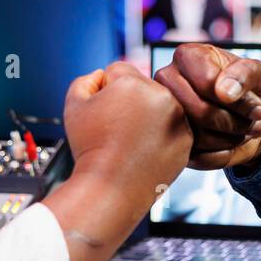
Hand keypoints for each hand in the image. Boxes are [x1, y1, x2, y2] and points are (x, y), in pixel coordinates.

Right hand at [63, 61, 193, 195]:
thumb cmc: (91, 149)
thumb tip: (101, 76)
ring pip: (159, 106)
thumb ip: (86, 81)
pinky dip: (161, 135)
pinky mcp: (187, 138)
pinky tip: (144, 149)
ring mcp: (178, 118)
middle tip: (116, 128)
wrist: (110, 189)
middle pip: (142, 86)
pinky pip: (172, 127)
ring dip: (148, 116)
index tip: (103, 111)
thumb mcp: (74, 106)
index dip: (105, 90)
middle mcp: (161, 96)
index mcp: (133, 83)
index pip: (118, 70)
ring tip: (129, 140)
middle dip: (129, 101)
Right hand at [153, 43, 260, 169]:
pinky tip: (229, 142)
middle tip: (254, 122)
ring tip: (244, 129)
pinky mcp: (171, 140)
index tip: (258, 107)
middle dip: (234, 122)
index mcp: (188, 56)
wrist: (254, 119)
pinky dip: (222, 154)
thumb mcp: (260, 74)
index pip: (207, 83)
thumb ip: (245, 74)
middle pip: (199, 111)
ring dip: (231, 138)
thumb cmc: (254, 89)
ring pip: (197, 136)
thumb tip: (224, 91)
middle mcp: (168, 81)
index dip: (239, 101)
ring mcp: (165, 112)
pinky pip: (196, 156)